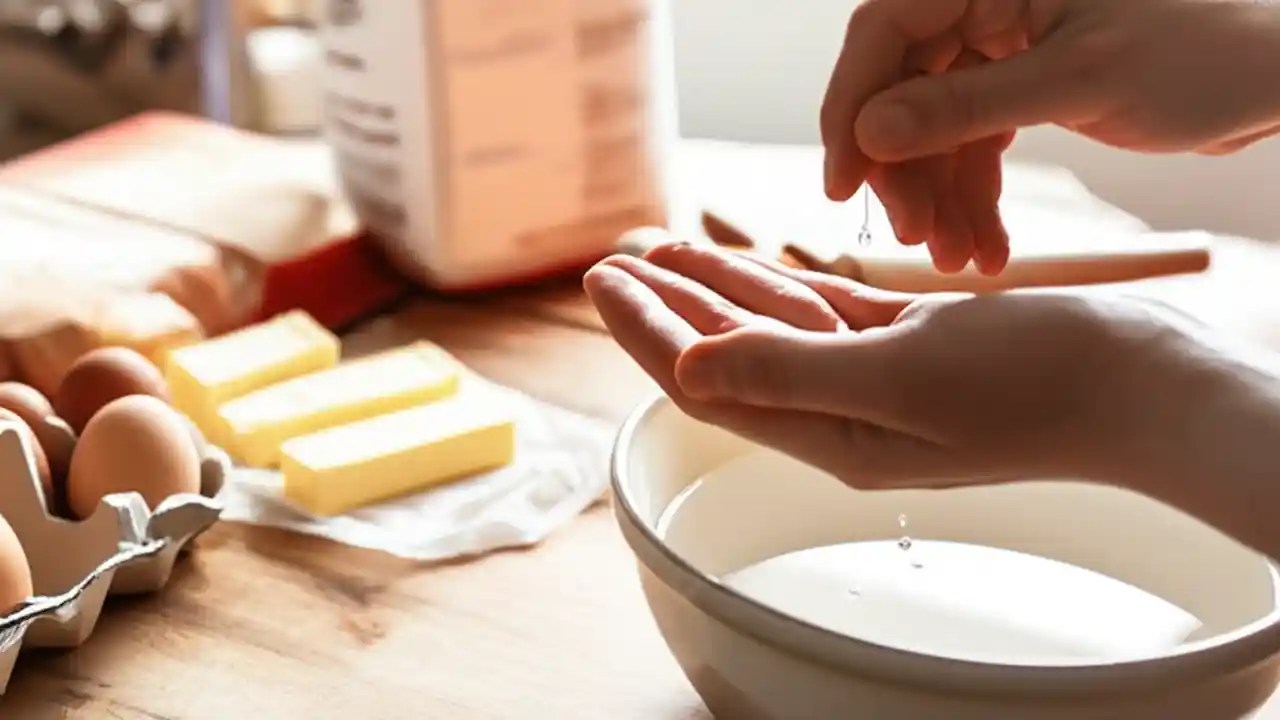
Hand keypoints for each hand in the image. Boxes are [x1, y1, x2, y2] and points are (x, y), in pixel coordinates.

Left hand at [586, 241, 1279, 555]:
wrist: (1138, 384)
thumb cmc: (1033, 388)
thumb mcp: (899, 377)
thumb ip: (787, 375)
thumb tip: (687, 373)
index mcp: (828, 434)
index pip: (708, 381)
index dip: (648, 332)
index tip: (604, 281)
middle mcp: (842, 412)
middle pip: (726, 354)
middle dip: (664, 308)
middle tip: (609, 260)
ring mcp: (876, 379)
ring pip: (771, 327)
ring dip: (714, 288)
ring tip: (658, 248)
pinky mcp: (909, 345)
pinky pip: (823, 313)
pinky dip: (780, 284)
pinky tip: (745, 262)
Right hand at [822, 0, 1279, 272]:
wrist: (1273, 75)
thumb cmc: (1200, 52)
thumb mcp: (1081, 80)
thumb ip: (968, 105)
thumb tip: (869, 134)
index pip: (882, 30)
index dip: (850, 108)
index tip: (843, 185)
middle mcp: (983, 3)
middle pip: (898, 89)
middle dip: (905, 172)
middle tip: (916, 238)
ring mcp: (998, 45)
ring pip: (930, 127)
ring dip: (939, 199)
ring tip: (960, 260)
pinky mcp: (1018, 84)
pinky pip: (969, 144)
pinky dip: (972, 197)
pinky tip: (985, 247)